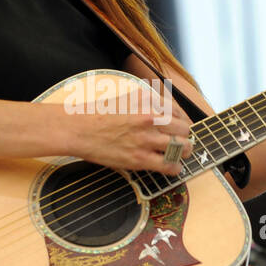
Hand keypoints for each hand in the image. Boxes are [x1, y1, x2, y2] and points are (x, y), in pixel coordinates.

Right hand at [67, 87, 193, 174]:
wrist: (79, 129)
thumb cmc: (98, 114)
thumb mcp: (126, 98)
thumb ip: (147, 102)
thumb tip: (165, 109)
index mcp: (147, 101)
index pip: (178, 111)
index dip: (183, 120)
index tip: (182, 127)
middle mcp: (150, 117)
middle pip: (184, 129)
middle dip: (186, 136)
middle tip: (184, 141)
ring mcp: (146, 138)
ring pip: (181, 147)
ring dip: (185, 152)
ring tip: (183, 155)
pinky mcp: (139, 158)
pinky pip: (168, 165)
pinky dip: (175, 168)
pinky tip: (173, 168)